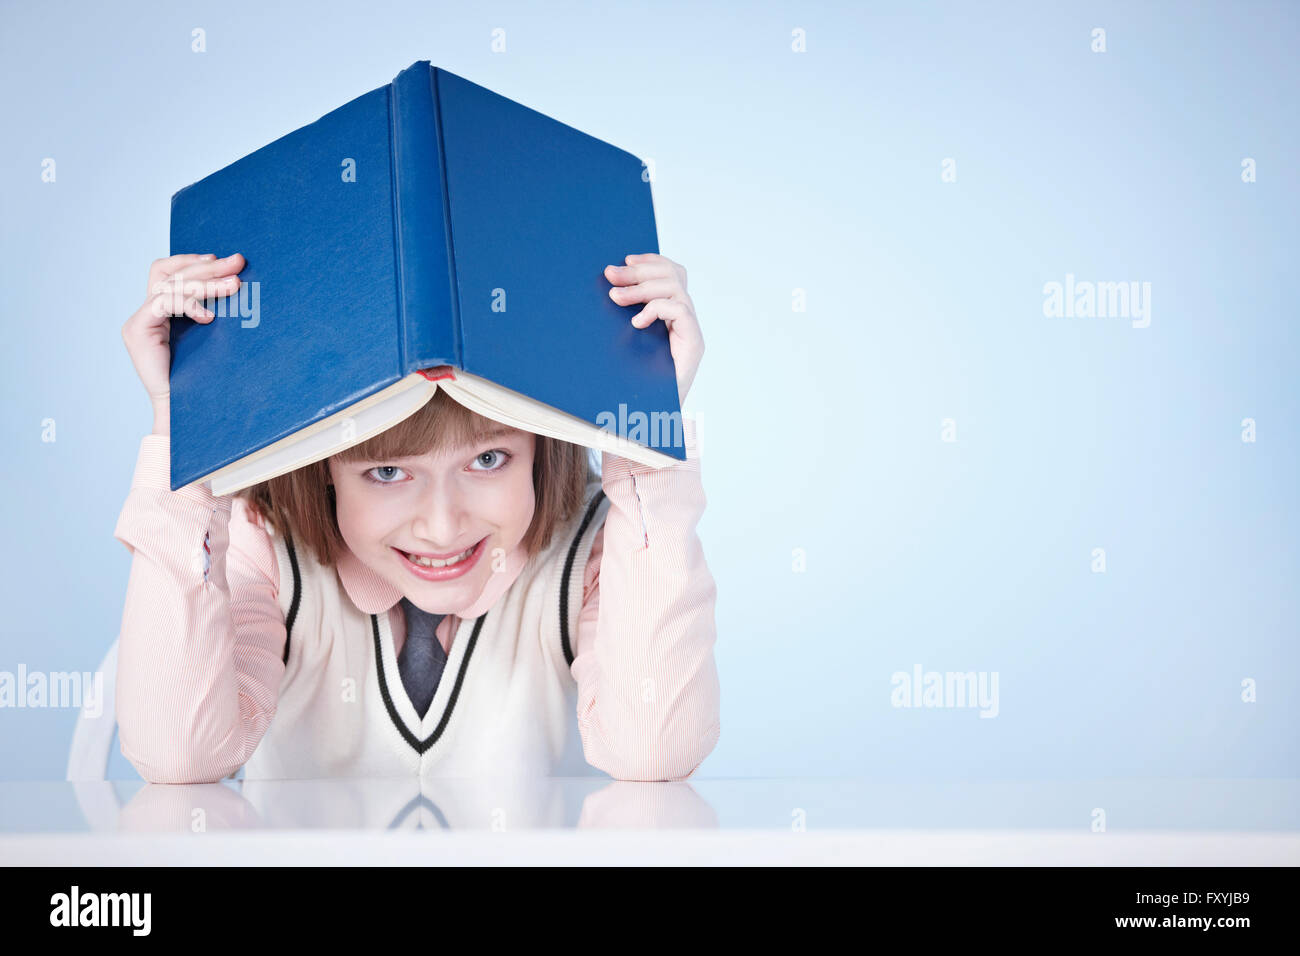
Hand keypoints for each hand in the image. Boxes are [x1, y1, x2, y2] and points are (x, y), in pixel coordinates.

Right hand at [121, 252, 244, 434]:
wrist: (185, 414)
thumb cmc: (204, 380)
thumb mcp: (211, 339)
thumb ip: (213, 312)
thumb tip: (239, 284)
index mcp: (160, 313)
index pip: (169, 272)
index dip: (193, 261)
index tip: (223, 260)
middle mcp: (146, 314)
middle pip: (172, 274)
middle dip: (208, 267)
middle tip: (239, 262)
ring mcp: (140, 321)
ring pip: (171, 284)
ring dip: (206, 282)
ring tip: (236, 285)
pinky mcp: (138, 330)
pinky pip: (163, 303)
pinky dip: (188, 304)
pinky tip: (210, 316)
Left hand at [604, 253, 703, 406]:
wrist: (653, 417)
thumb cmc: (636, 382)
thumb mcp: (627, 343)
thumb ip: (627, 317)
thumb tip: (609, 289)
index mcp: (673, 315)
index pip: (672, 273)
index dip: (651, 261)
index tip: (625, 259)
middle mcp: (686, 320)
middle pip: (672, 275)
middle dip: (638, 272)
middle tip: (611, 276)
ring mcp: (691, 332)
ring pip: (674, 288)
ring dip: (641, 288)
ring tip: (617, 298)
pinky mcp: (693, 345)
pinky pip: (679, 311)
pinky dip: (656, 310)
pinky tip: (637, 323)